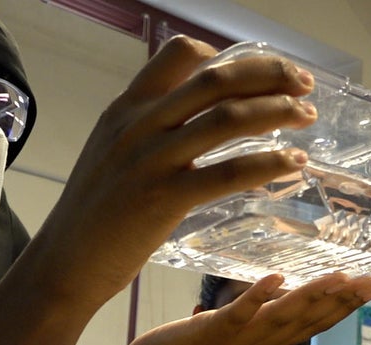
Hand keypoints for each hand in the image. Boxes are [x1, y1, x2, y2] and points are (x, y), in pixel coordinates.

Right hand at [30, 35, 318, 308]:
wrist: (64, 264)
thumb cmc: (92, 216)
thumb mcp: (110, 153)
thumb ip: (145, 129)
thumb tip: (190, 117)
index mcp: (125, 108)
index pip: (179, 54)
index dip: (229, 55)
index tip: (261, 70)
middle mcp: (138, 125)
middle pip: (215, 78)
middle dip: (270, 74)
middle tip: (304, 84)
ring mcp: (150, 160)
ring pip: (227, 118)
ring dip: (277, 112)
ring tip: (307, 118)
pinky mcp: (164, 199)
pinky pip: (229, 172)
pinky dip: (268, 163)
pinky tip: (292, 163)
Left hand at [118, 273, 370, 344]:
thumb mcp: (239, 330)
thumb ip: (263, 315)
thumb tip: (284, 291)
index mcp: (270, 340)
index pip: (315, 324)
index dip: (346, 307)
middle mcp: (263, 342)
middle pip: (309, 321)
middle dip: (343, 301)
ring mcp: (241, 338)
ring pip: (283, 317)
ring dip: (311, 297)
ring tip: (338, 277)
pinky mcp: (215, 331)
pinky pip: (240, 313)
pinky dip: (258, 296)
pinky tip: (276, 277)